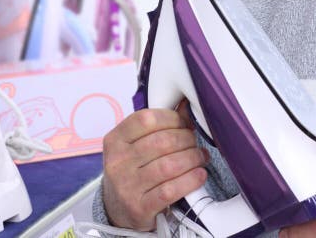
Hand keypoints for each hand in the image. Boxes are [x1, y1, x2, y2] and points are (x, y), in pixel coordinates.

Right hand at [101, 102, 209, 230]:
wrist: (117, 209)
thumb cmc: (132, 170)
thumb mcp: (135, 145)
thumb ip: (158, 126)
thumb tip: (185, 106)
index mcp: (115, 140)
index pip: (147, 119)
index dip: (173, 118)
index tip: (185, 124)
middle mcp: (117, 162)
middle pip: (162, 142)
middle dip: (187, 139)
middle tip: (195, 143)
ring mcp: (127, 187)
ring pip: (169, 165)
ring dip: (193, 158)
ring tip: (200, 158)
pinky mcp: (139, 208)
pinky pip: (171, 190)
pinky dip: (191, 180)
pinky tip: (199, 175)